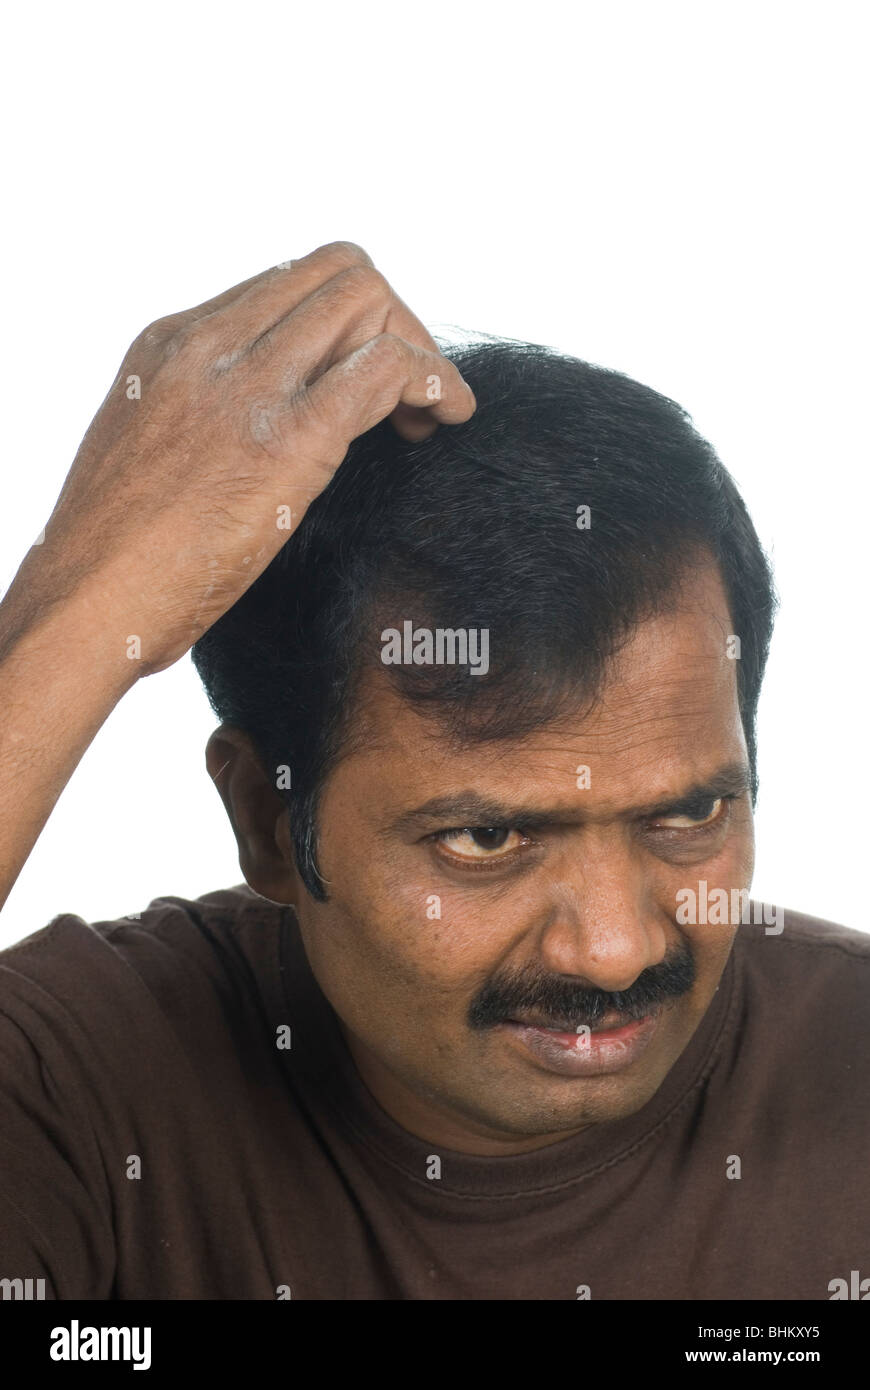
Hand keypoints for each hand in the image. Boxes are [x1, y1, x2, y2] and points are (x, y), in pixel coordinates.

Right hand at [31, 241, 475, 674]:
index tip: (364, 380)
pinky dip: (434, 380)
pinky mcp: (286, 438)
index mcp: (173, 343)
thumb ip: (203, 416)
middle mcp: (209, 346)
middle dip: (392, 323)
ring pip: (367, 302)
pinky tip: (448, 417)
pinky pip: (384, 367)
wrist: (86, 602)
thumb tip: (258, 428)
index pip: (287, 284)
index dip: (345, 323)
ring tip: (431, 415)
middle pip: (337, 274)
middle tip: (409, 396)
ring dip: (419, 350)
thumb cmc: (115, 555)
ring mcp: (245, 385)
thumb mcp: (150, 451)